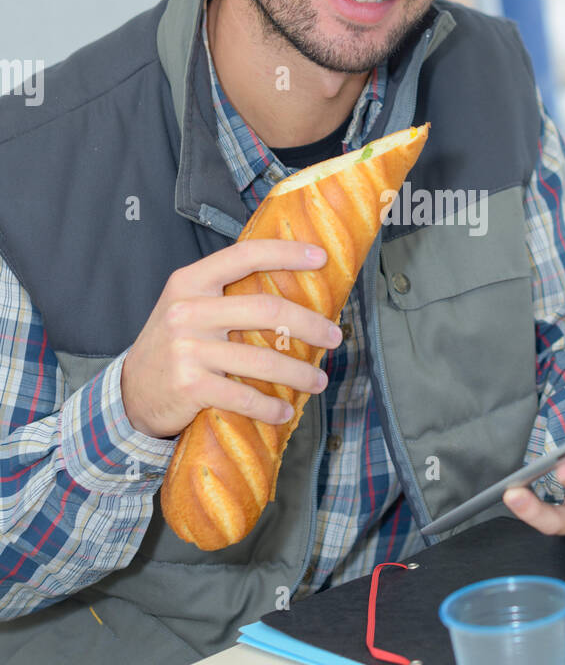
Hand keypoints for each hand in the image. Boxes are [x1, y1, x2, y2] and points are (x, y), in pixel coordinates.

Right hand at [120, 240, 342, 438]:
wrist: (130, 391)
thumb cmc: (172, 345)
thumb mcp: (187, 307)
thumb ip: (225, 294)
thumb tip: (290, 289)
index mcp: (190, 282)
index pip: (244, 255)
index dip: (285, 253)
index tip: (320, 257)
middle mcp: (188, 310)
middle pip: (266, 309)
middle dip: (310, 324)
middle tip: (335, 336)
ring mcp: (188, 349)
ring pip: (262, 359)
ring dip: (299, 373)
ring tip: (318, 380)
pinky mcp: (190, 385)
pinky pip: (244, 396)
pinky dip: (271, 407)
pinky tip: (284, 411)